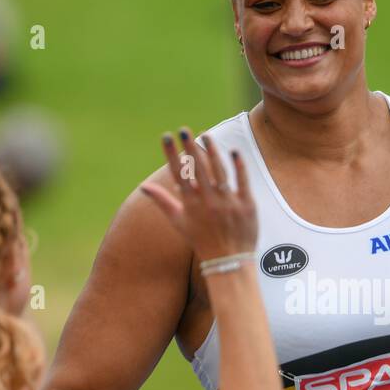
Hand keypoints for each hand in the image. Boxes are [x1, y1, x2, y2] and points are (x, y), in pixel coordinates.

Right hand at [141, 127, 256, 260]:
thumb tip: (143, 186)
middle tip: (184, 129)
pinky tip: (233, 151)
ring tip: (205, 136)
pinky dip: (239, 166)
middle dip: (189, 148)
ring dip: (212, 152)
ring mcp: (228, 203)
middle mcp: (208, 202)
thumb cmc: (201, 240)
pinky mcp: (246, 205)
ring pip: (219, 172)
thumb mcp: (179, 221)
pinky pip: (242, 181)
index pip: (178, 174)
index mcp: (191, 204)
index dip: (171, 153)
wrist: (229, 260)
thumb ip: (162, 201)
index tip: (166, 136)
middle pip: (198, 169)